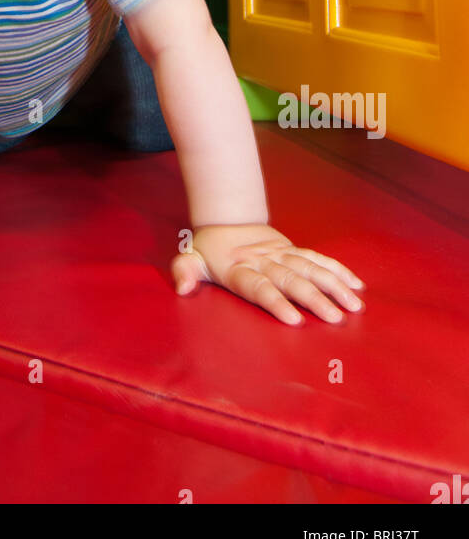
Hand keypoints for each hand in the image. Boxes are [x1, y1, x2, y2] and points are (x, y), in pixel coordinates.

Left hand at [170, 224, 365, 324]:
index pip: (260, 287)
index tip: (295, 320)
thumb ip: (185, 272)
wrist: (226, 219)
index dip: (276, 302)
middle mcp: (265, 261)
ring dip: (334, 286)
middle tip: (336, 319)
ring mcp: (282, 254)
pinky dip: (338, 270)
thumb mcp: (189, 258)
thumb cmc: (208, 250)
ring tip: (354, 306)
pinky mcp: (293, 250)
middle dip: (315, 299)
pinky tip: (357, 285)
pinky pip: (318, 259)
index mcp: (240, 269)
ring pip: (312, 269)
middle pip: (292, 280)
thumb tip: (182, 287)